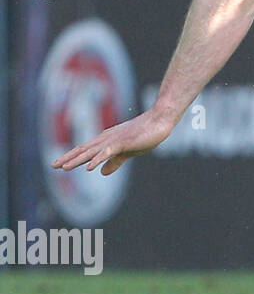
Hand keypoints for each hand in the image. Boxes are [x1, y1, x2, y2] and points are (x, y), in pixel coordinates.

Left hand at [51, 109, 173, 175]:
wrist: (160, 120)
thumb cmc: (146, 134)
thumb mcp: (128, 151)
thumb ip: (114, 161)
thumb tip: (101, 172)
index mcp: (107, 141)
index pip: (85, 150)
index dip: (72, 157)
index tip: (58, 164)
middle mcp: (106, 139)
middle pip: (84, 150)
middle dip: (68, 158)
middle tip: (53, 165)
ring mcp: (114, 140)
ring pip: (92, 152)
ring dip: (78, 160)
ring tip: (64, 167)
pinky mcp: (123, 142)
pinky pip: (107, 152)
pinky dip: (97, 159)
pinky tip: (89, 167)